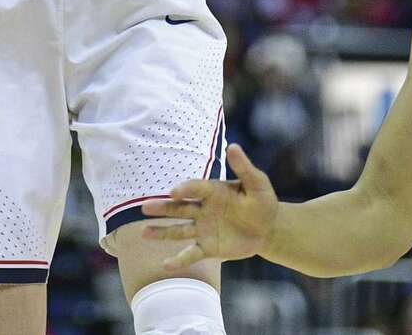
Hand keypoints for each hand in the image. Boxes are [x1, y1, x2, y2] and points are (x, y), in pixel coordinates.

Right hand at [142, 144, 277, 271]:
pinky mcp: (208, 247)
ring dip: (161, 232)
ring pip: (179, 230)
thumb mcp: (257, 183)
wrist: (268, 228)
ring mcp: (204, 229)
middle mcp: (204, 209)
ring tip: (143, 233)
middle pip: (180, 208)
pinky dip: (179, 259)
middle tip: (144, 207)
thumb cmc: (262, 201)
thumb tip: (232, 145)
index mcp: (214, 191)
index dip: (185, 189)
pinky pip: (191, 253)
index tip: (173, 192)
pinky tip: (166, 265)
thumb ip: (244, 167)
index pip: (196, 189)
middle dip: (163, 208)